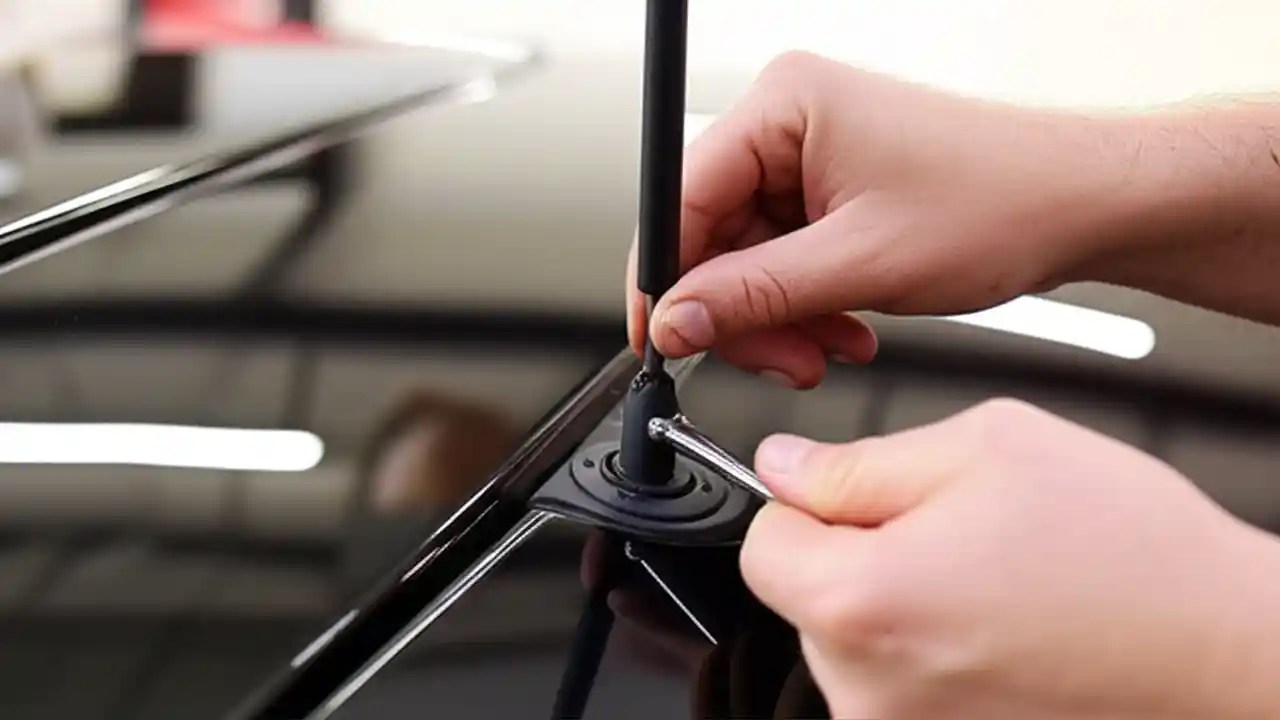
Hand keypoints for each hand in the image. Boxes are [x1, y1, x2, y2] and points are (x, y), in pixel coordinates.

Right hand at [627, 51, 1207, 386]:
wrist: (1082, 205)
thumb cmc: (999, 201)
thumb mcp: (857, 264)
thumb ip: (751, 296)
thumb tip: (673, 320)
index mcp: (784, 104)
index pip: (681, 198)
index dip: (665, 280)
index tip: (660, 340)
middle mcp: (789, 120)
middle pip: (712, 235)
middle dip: (741, 311)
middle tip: (778, 359)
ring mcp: (811, 155)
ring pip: (748, 258)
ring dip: (780, 318)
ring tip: (826, 348)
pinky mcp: (832, 188)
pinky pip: (785, 258)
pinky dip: (805, 305)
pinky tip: (843, 328)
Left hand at [740, 399, 1279, 718]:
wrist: (1230, 656)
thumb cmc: (1132, 554)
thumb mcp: (988, 450)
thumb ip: (860, 462)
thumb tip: (784, 467)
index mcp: (864, 602)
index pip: (760, 546)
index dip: (805, 507)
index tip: (852, 496)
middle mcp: (870, 691)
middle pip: (805, 599)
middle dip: (856, 554)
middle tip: (954, 535)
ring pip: (853, 641)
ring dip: (898, 604)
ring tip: (993, 584)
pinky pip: (899, 685)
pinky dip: (933, 652)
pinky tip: (1000, 628)